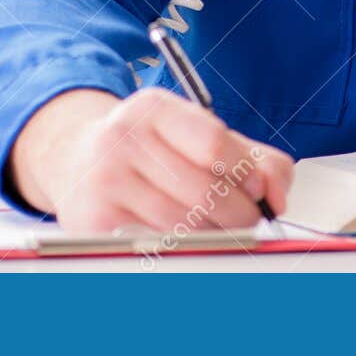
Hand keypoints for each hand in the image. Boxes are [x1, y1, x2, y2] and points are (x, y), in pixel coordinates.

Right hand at [12, 87, 293, 233]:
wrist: (78, 160)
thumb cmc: (151, 148)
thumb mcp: (198, 134)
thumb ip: (253, 157)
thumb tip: (277, 195)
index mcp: (153, 108)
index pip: (213, 143)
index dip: (246, 173)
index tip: (258, 191)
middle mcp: (123, 138)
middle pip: (202, 191)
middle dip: (239, 214)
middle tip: (249, 221)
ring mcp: (105, 179)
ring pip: (183, 224)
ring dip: (214, 235)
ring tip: (220, 230)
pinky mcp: (94, 219)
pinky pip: (157, 243)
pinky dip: (182, 247)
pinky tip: (187, 238)